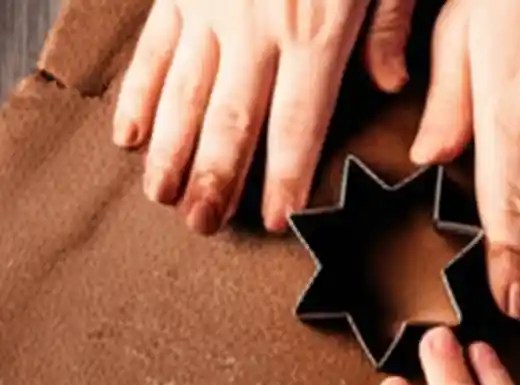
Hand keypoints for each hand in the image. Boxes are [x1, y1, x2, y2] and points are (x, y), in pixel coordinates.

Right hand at [113, 0, 417, 233]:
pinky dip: (137, 94)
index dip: (284, 177)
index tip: (274, 220)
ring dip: (170, 151)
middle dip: (215, 179)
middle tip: (201, 227)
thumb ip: (392, 22)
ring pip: (183, 94)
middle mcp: (257, 29)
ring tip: (161, 197)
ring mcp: (209, 9)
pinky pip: (152, 50)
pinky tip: (127, 136)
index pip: (298, 124)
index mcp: (316, 30)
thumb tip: (390, 85)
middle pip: (232, 122)